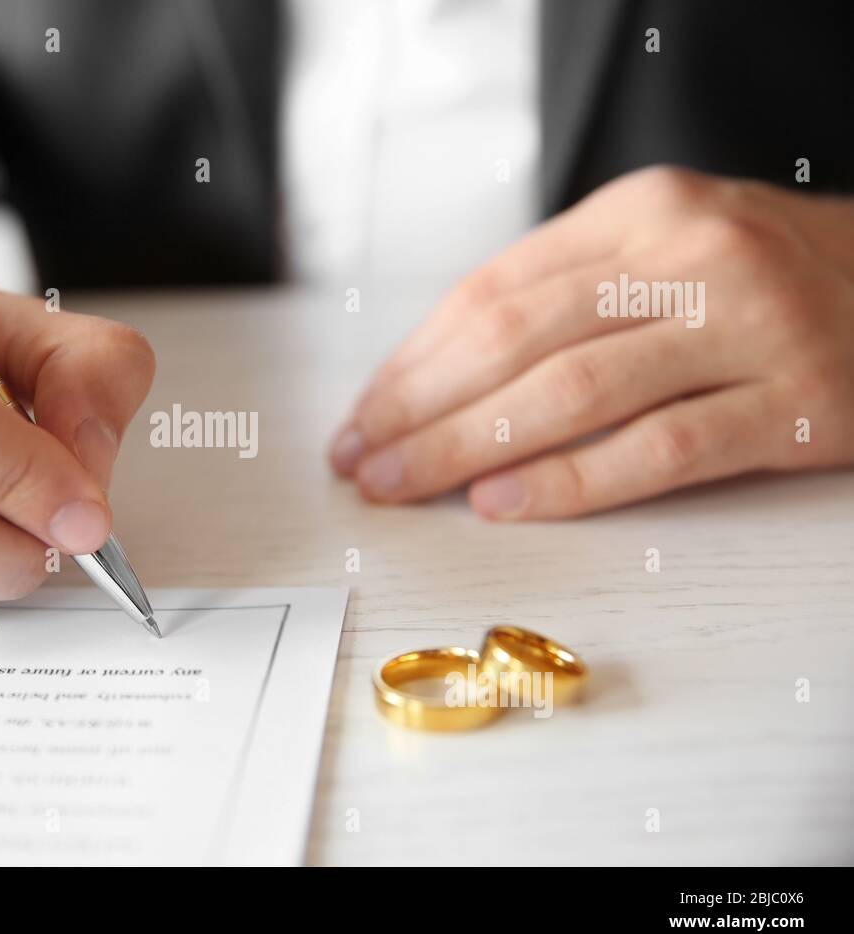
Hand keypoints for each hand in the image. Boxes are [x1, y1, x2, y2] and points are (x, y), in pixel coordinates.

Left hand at [330, 166, 853, 517]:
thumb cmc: (770, 279)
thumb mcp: (667, 250)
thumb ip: (569, 292)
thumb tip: (443, 369)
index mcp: (641, 212)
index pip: (492, 291)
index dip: (413, 360)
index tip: (364, 411)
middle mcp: (689, 257)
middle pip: (514, 339)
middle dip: (419, 408)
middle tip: (360, 459)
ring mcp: (745, 327)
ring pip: (570, 392)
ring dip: (465, 447)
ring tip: (401, 485)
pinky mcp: (792, 401)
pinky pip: (657, 448)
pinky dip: (569, 481)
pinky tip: (501, 503)